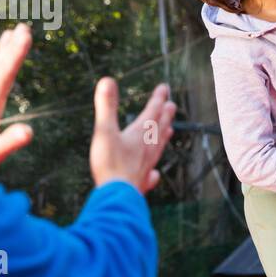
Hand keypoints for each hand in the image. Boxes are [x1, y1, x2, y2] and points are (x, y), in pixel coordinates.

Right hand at [90, 79, 176, 193]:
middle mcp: (148, 149)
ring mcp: (147, 166)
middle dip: (165, 115)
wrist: (117, 196)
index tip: (164, 87)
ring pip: (158, 148)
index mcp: (141, 134)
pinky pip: (151, 174)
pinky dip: (154, 171)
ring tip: (169, 131)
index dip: (158, 98)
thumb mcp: (104, 131)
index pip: (153, 111)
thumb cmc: (110, 164)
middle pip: (160, 128)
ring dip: (164, 137)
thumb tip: (107, 80)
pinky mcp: (142, 182)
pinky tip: (155, 173)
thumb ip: (106, 106)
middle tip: (171, 105)